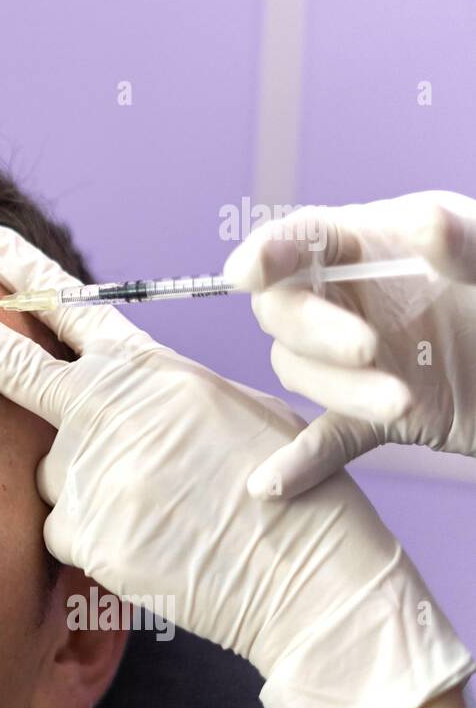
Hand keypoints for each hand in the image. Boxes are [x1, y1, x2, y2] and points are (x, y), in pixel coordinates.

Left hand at [0, 223, 473, 707]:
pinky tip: (150, 548)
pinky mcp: (81, 533)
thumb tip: (97, 409)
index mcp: (147, 374)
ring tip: (160, 513)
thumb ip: (145, 399)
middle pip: (6, 367)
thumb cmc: (278, 492)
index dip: (23, 271)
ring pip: (48, 476)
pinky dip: (95, 539)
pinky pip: (61, 533)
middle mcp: (105, 414)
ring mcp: (87, 473)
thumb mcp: (218, 413)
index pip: (71, 309)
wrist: (306, 574)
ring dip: (85, 490)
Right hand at [223, 191, 475, 498]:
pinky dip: (302, 460)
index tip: (252, 271)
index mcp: (366, 245)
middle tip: (367, 348)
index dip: (266, 252)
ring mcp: (355, 358)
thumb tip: (421, 223)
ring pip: (302, 372)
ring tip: (402, 402)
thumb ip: (462, 238)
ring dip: (342, 391)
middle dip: (314, 331)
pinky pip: (327, 435)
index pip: (297, 239)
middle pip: (283, 310)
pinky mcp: (373, 411)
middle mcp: (345, 298)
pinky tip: (272, 485)